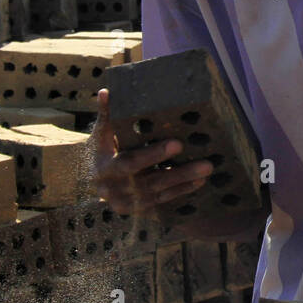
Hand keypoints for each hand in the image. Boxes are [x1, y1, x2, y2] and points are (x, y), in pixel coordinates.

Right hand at [91, 88, 214, 214]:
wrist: (95, 178)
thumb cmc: (103, 148)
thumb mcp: (102, 133)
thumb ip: (107, 114)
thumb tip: (107, 92)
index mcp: (104, 168)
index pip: (130, 163)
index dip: (154, 155)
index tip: (178, 144)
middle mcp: (114, 190)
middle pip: (150, 182)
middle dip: (179, 173)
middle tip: (206, 164)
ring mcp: (126, 203)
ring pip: (160, 194)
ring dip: (185, 182)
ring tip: (207, 170)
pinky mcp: (138, 210)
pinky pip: (162, 202)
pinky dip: (181, 191)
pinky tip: (199, 181)